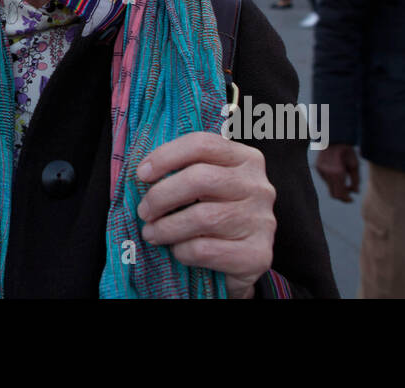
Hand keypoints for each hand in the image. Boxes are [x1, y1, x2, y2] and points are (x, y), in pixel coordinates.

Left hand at [136, 132, 275, 298]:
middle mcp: (258, 186)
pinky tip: (177, 251)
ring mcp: (261, 221)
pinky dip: (183, 251)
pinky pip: (206, 249)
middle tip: (144, 211)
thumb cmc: (216, 213)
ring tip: (151, 233)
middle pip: (200, 179)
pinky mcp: (257, 254)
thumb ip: (185, 170)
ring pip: (203, 218)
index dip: (166, 156)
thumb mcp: (207, 184)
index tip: (142, 174)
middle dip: (162, 196)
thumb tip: (143, 171)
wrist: (242, 259)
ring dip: (167, 227)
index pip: (202, 144)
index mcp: (246, 159)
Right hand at [315, 144, 359, 201]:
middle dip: (342, 196)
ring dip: (337, 187)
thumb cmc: (347, 151)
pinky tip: (337, 172)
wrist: (334, 138)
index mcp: (337, 173)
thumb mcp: (355, 165)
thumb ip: (356, 180)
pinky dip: (332, 181)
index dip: (346, 199)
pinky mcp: (318, 168)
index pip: (340, 194)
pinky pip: (325, 180)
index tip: (352, 199)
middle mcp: (327, 173)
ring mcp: (321, 171)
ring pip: (329, 187)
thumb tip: (355, 192)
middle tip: (349, 195)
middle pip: (333, 194)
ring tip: (344, 181)